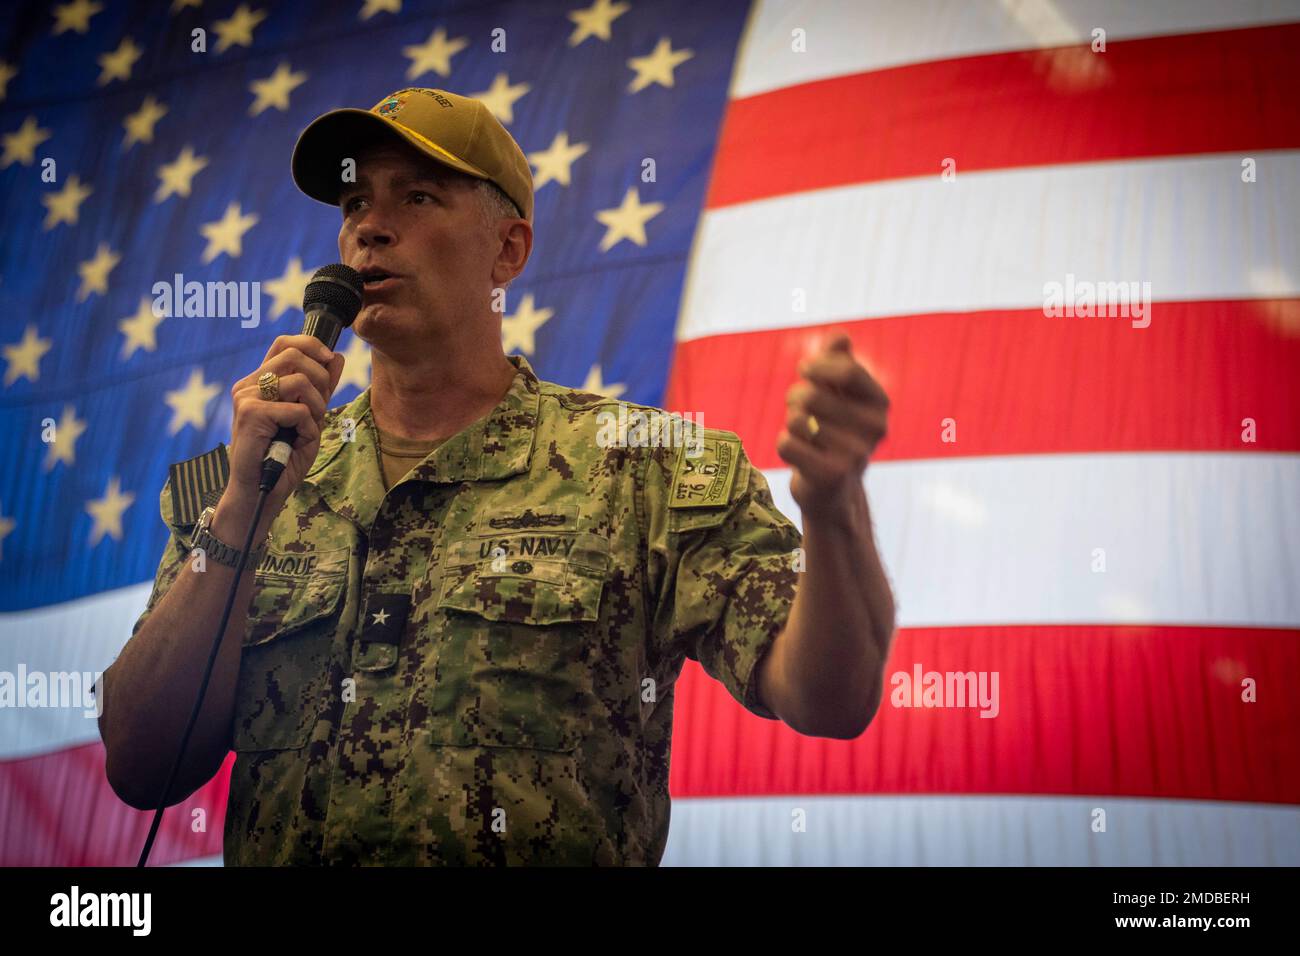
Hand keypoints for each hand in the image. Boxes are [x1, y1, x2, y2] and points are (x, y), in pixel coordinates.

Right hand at [218, 335, 344, 536]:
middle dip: (321, 380)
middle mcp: (249, 384)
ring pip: (300, 381)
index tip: (330, 360)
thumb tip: (337, 357)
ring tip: (307, 430)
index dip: (312, 345)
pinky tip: (297, 442)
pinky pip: (298, 409)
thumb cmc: (284, 458)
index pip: (284, 344)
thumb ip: (321, 388)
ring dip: (316, 407)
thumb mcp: (310, 417)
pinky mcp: (251, 413)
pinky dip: (307, 427)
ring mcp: (246, 397)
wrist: (261, 491)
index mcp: (260, 382)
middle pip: (295, 356)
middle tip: (320, 409)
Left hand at [776, 334, 888, 519]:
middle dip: (796, 398)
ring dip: (791, 424)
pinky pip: (786, 443)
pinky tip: (801, 456)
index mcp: (880, 403)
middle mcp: (875, 429)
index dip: (817, 366)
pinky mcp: (832, 475)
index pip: (847, 370)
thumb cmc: (833, 431)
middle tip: (801, 411)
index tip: (804, 370)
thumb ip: (837, 361)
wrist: (833, 489)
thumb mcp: (838, 394)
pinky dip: (785, 446)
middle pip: (812, 395)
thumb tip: (840, 336)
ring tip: (805, 436)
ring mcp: (856, 454)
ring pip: (795, 419)